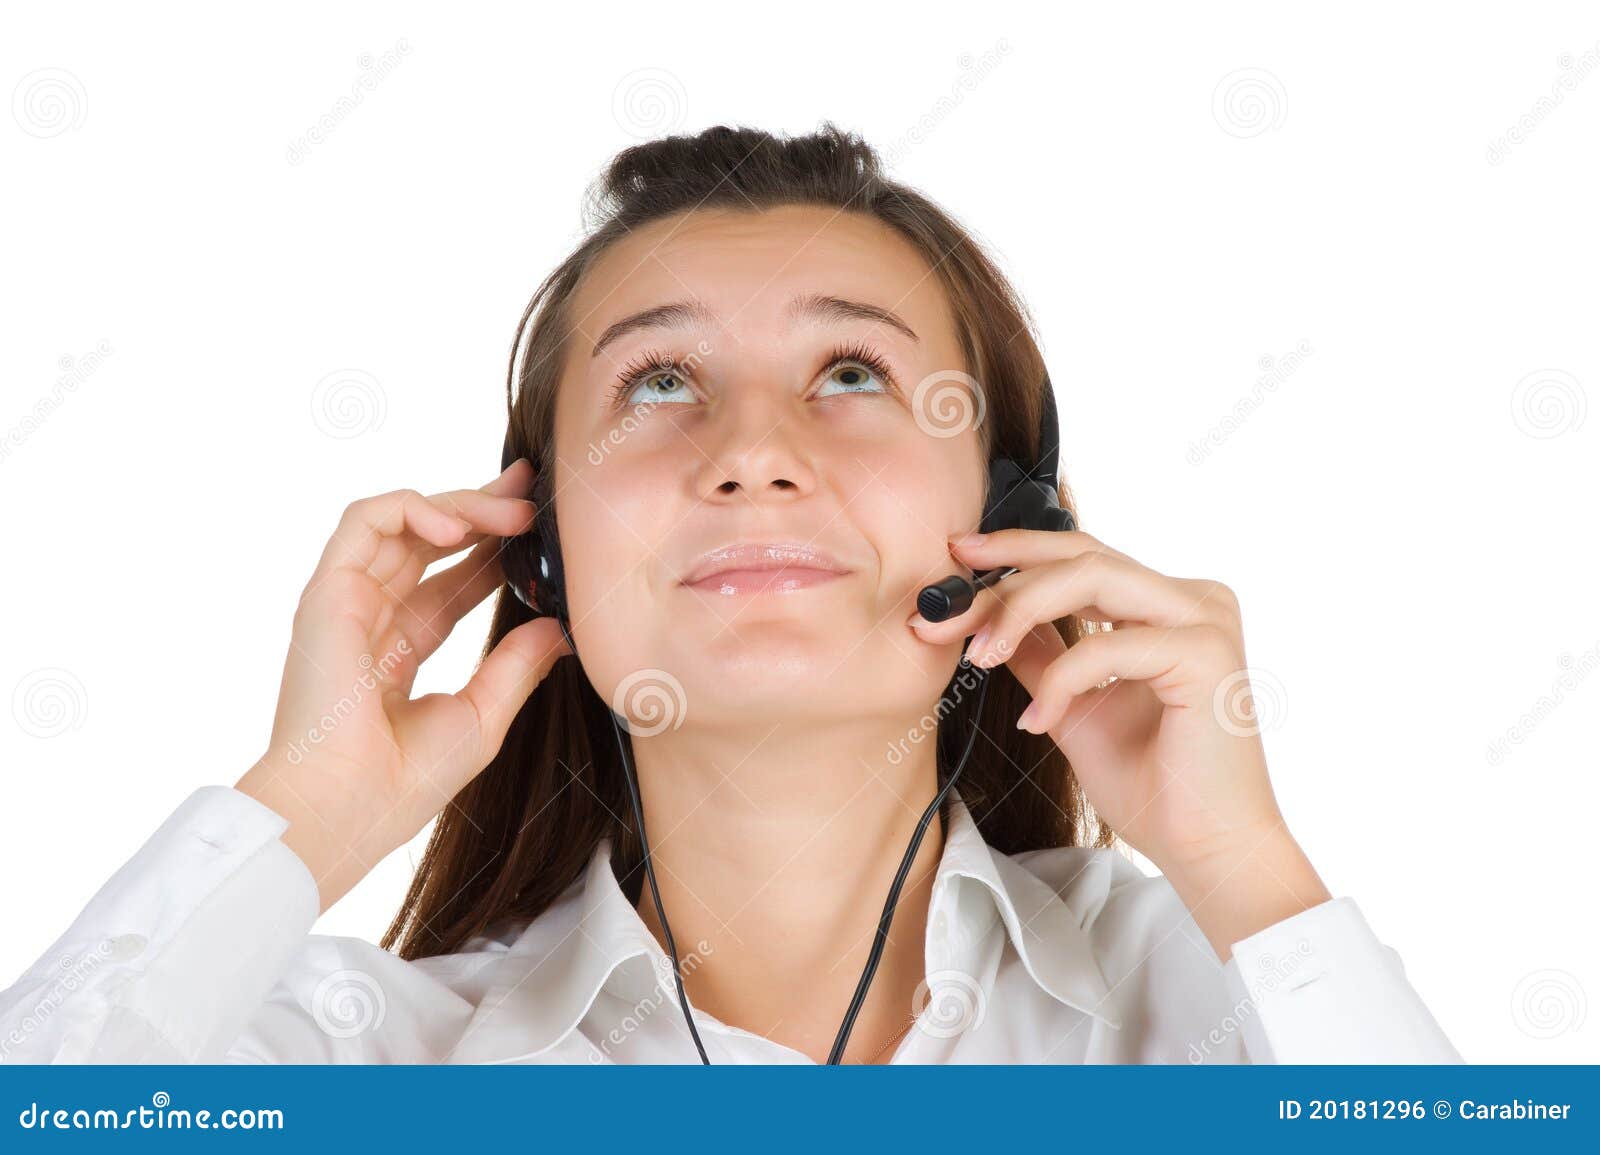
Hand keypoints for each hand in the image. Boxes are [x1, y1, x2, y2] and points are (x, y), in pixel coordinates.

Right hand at [235, 458, 570, 912]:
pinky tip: (458, 524)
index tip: (539, 525)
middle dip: (482, 509)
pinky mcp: (328, 590)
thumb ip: (518, 666)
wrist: (352, 806)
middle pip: (429, 540)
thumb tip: (560, 628)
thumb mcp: (483, 715)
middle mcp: (372, 617)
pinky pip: (366, 520)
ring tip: (511, 514)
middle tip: (532, 495)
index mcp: (401, 649)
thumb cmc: (406, 780)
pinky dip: (413, 506)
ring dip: (460, 505)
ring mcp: (348, 601)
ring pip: (403, 520)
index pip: (453, 580)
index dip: (494, 547)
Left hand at [907, 528, 1329, 956]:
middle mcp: (1194, 600)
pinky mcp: (1204, 654)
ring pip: (1092, 577)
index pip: (1084, 557)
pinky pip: (1105, 647)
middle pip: (1083, 554)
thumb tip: (986, 618)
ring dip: (1021, 611)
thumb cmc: (1152, 787)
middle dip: (1006, 571)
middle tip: (947, 600)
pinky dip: (1059, 682)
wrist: (1208, 851)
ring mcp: (1205, 620)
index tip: (956, 561)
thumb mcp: (1074, 706)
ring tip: (980, 656)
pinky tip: (1036, 721)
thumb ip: (1041, 655)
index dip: (1016, 553)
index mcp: (1170, 606)